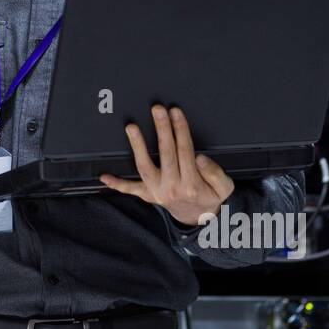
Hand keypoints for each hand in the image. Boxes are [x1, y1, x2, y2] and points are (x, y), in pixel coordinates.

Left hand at [98, 105, 233, 226]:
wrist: (200, 219)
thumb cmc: (211, 197)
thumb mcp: (224, 187)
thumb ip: (215, 172)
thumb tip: (200, 158)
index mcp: (192, 184)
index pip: (185, 150)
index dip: (181, 129)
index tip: (176, 112)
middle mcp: (172, 187)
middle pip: (166, 153)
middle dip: (162, 128)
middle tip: (158, 109)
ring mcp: (157, 192)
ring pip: (144, 167)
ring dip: (137, 146)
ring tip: (132, 127)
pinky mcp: (148, 194)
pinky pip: (131, 189)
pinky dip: (117, 184)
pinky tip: (104, 176)